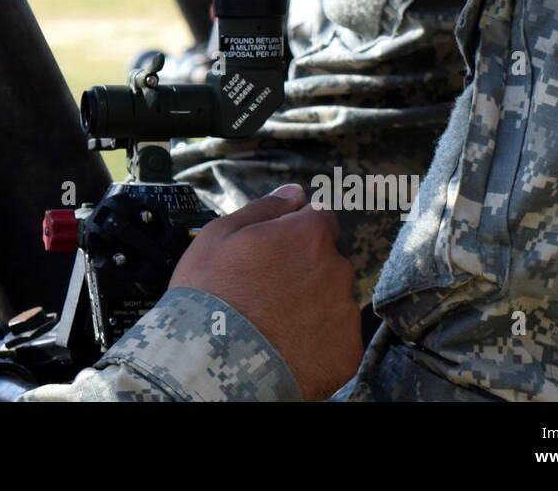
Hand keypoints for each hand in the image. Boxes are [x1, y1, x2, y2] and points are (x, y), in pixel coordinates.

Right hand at [169, 184, 360, 400]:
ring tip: (273, 323)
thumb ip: (265, 209)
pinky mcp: (347, 353)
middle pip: (328, 261)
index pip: (320, 219)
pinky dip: (317, 341)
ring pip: (333, 300)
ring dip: (312, 306)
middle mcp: (337, 269)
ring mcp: (344, 314)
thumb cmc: (211, 294)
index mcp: (309, 236)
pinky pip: (336, 339)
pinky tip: (286, 345)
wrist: (213, 363)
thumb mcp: (221, 235)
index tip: (275, 252)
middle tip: (266, 291)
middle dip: (305, 270)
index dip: (296, 233)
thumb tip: (295, 194)